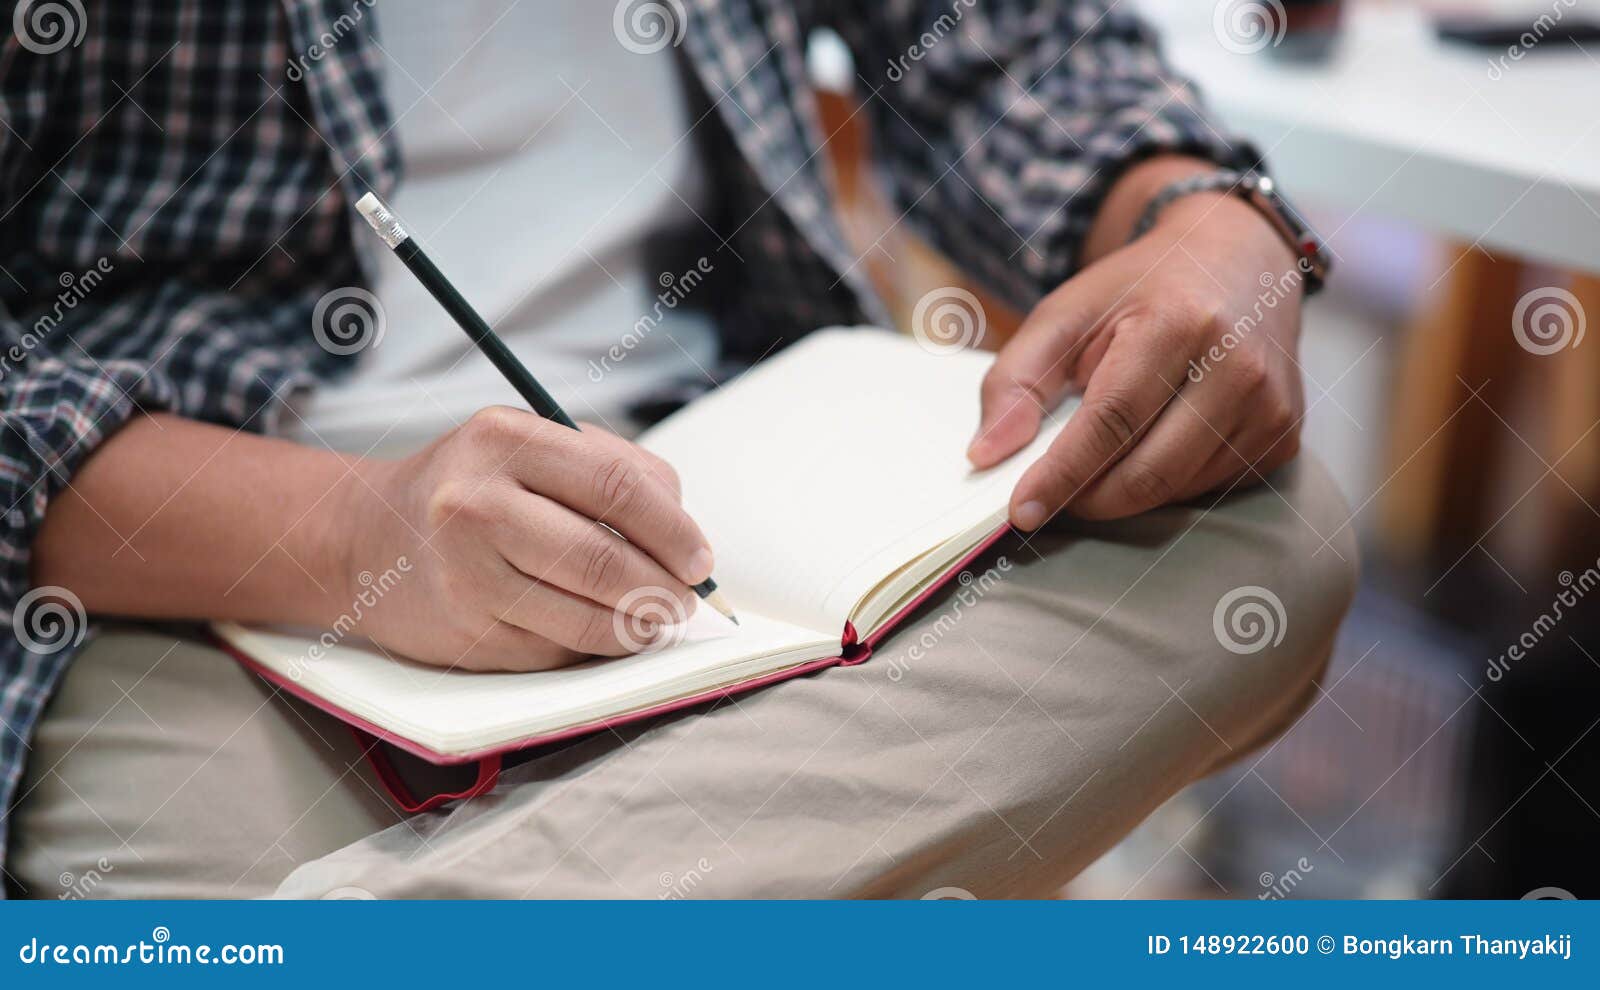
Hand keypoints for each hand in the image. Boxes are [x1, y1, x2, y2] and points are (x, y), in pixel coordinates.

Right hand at [343, 408, 712, 670]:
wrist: (366, 538)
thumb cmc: (473, 488)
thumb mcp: (532, 446)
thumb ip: (614, 473)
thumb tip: (687, 540)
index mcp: (506, 439)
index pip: (619, 487)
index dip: (675, 531)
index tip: (701, 560)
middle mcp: (477, 503)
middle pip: (605, 558)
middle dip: (664, 588)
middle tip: (684, 599)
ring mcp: (466, 573)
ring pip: (586, 615)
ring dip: (638, 626)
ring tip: (654, 619)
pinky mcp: (464, 631)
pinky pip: (556, 651)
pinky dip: (592, 645)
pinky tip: (598, 630)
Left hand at [968, 193, 1306, 527]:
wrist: (1239, 260)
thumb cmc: (1142, 290)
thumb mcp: (1066, 313)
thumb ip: (1017, 379)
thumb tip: (987, 456)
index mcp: (1180, 324)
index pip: (1112, 421)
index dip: (1062, 474)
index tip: (1021, 511)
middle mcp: (1238, 368)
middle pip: (1147, 473)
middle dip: (1086, 497)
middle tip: (1049, 491)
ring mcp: (1271, 408)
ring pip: (1174, 490)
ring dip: (1123, 491)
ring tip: (1102, 451)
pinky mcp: (1284, 437)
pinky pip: (1207, 489)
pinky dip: (1164, 484)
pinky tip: (1152, 444)